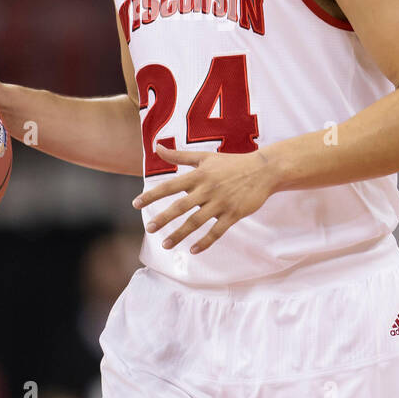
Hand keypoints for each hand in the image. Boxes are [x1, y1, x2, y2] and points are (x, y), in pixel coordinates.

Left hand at [131, 143, 279, 252]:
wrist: (263, 170)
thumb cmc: (231, 163)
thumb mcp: (205, 157)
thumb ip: (179, 155)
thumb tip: (156, 146)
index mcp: (198, 175)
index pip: (169, 186)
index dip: (152, 195)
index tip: (135, 204)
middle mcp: (207, 189)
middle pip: (180, 206)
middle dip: (163, 218)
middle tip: (149, 228)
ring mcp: (221, 203)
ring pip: (196, 222)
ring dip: (180, 234)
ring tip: (166, 245)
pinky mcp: (234, 214)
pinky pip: (216, 231)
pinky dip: (204, 242)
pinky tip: (193, 251)